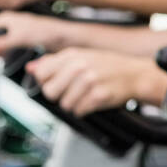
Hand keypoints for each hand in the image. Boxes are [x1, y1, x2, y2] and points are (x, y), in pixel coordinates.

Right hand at [0, 11, 64, 56]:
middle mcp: (6, 23)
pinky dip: (1, 52)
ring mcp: (11, 30)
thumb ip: (1, 43)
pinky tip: (7, 55)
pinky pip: (1, 45)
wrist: (61, 37)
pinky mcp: (16, 37)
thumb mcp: (20, 38)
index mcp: (4, 18)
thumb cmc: (45, 33)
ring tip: (2, 56)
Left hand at [25, 48, 148, 113]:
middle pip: (50, 91)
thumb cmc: (108, 66)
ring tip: (87, 95)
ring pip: (64, 104)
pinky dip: (84, 109)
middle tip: (73, 91)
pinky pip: (78, 111)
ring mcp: (89, 81)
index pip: (41, 73)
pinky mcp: (98, 96)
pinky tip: (93, 100)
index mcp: (72, 55)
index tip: (57, 82)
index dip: (47, 81)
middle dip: (59, 95)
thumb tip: (31, 68)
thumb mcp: (81, 56)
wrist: (136, 74)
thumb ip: (54, 61)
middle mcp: (80, 66)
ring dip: (74, 104)